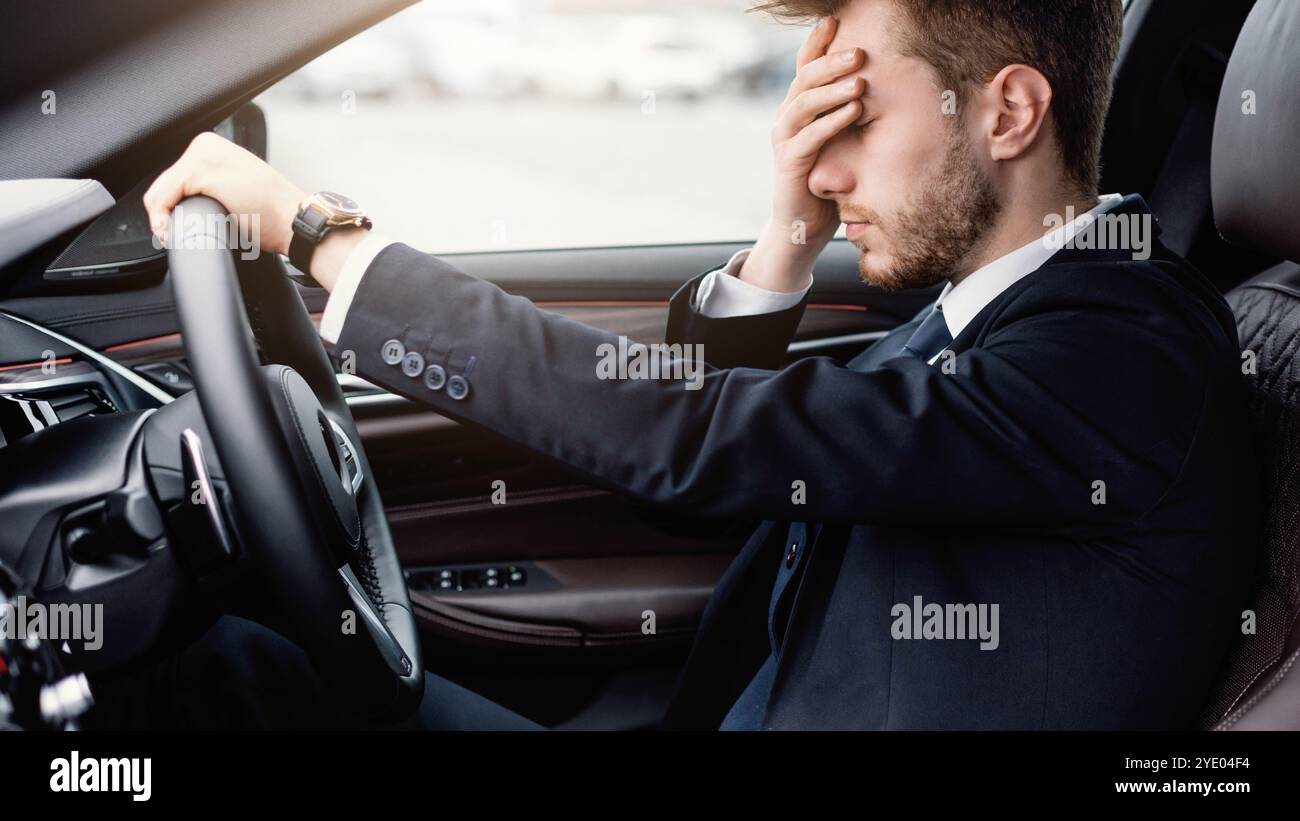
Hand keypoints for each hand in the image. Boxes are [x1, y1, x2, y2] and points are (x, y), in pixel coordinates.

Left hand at [142, 131, 306, 257]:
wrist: (292, 220)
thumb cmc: (273, 214)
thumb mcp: (237, 189)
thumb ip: (214, 185)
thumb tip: (185, 204)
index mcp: (214, 146)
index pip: (174, 178)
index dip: (171, 206)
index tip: (178, 226)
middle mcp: (205, 145)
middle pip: (164, 184)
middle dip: (166, 213)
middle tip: (175, 235)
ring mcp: (202, 156)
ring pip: (160, 192)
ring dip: (161, 219)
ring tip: (173, 237)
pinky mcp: (200, 172)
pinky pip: (163, 198)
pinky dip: (163, 219)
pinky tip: (171, 233)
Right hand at [740, 17, 864, 291]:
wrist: (804, 224)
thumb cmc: (827, 179)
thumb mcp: (840, 138)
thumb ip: (849, 110)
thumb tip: (880, 80)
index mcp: (799, 107)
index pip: (805, 66)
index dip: (818, 43)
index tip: (837, 21)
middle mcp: (787, 118)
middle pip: (804, 78)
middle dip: (832, 62)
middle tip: (860, 52)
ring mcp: (785, 139)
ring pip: (804, 102)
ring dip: (833, 88)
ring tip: (861, 79)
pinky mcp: (789, 163)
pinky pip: (810, 136)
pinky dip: (832, 121)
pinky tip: (855, 110)